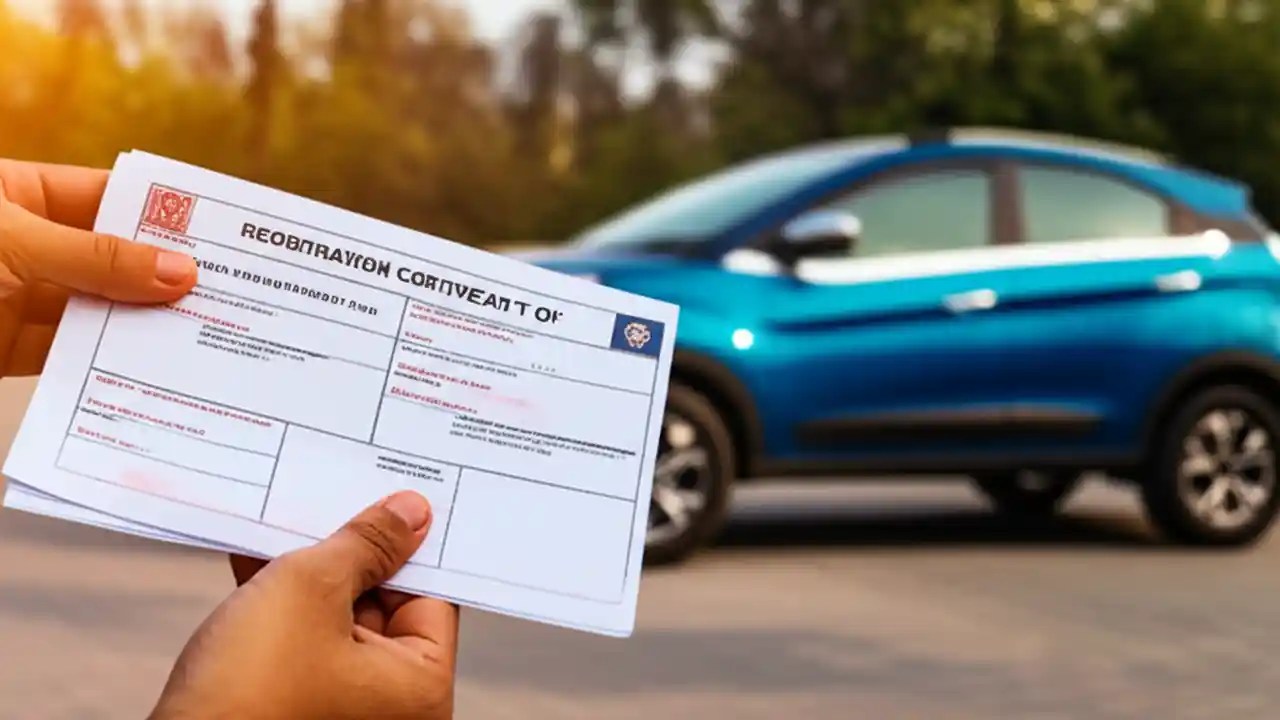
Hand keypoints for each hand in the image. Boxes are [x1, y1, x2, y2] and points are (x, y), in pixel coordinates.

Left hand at [0, 160, 196, 376]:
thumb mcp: (15, 243)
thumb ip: (96, 259)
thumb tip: (178, 270)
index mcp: (14, 197)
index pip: (101, 197)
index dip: (155, 213)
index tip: (214, 233)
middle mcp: (23, 245)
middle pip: (106, 258)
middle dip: (157, 274)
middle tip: (221, 288)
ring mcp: (14, 298)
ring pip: (92, 309)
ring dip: (137, 322)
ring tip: (197, 331)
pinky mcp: (5, 348)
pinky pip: (65, 353)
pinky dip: (101, 362)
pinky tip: (146, 365)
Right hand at [150, 492, 459, 719]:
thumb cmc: (248, 692)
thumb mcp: (309, 588)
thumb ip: (365, 543)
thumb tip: (411, 512)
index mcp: (419, 687)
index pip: (431, 595)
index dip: (410, 541)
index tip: (395, 495)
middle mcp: (391, 706)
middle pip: (385, 604)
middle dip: (355, 551)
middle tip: (341, 492)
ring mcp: (343, 710)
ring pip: (338, 619)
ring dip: (311, 571)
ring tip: (290, 516)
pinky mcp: (296, 707)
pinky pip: (304, 642)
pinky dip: (283, 604)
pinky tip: (256, 557)